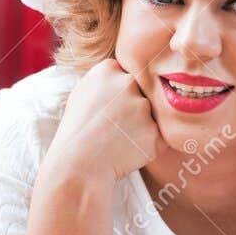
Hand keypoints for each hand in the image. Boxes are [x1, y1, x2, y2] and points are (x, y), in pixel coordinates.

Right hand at [46, 58, 163, 181]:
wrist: (77, 165)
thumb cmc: (77, 130)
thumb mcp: (84, 92)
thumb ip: (110, 79)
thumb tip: (132, 74)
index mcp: (108, 69)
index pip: (128, 75)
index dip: (118, 95)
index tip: (106, 108)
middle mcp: (128, 83)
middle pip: (143, 93)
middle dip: (132, 109)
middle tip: (113, 125)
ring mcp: (144, 108)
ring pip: (152, 115)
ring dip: (140, 127)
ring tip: (118, 138)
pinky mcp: (156, 132)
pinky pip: (159, 136)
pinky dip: (147, 144)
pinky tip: (127, 148)